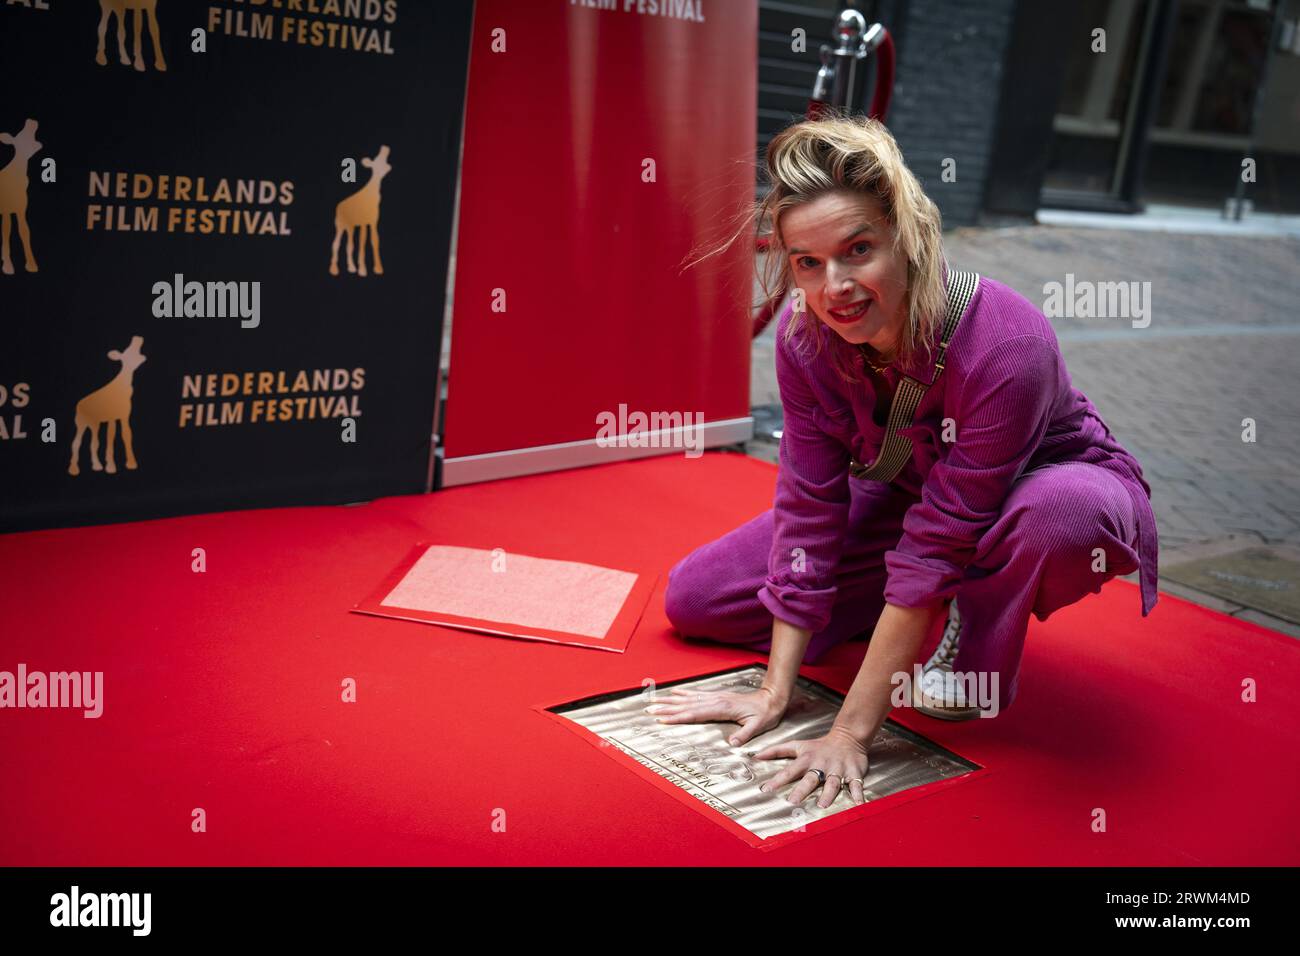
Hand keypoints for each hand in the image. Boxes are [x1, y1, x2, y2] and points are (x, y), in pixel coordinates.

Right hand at [645, 686, 788, 746]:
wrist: (771, 699)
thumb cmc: (764, 714)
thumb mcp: (758, 726)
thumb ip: (744, 734)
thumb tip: (733, 743)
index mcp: (722, 708)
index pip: (695, 714)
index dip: (678, 717)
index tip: (663, 719)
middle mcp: (715, 700)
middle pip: (686, 705)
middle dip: (667, 708)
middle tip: (650, 710)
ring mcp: (715, 696)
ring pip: (688, 698)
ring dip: (671, 700)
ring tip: (655, 701)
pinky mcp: (717, 695)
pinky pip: (696, 693)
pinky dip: (683, 693)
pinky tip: (675, 693)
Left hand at [756, 726, 869, 807]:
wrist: (848, 737)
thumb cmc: (819, 745)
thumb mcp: (797, 745)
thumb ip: (776, 750)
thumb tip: (755, 756)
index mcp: (807, 759)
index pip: (789, 770)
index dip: (777, 780)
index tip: (766, 789)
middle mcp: (821, 765)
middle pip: (810, 778)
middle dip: (802, 790)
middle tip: (792, 801)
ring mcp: (837, 770)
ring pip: (832, 783)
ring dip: (827, 794)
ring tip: (822, 805)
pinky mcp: (854, 773)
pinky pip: (856, 785)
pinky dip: (858, 795)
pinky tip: (859, 804)